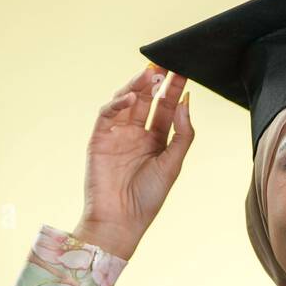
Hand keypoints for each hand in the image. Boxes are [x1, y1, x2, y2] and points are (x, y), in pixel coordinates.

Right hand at [72, 66, 193, 260]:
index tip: (182, 71)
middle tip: (166, 64)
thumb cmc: (148, 199)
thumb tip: (186, 101)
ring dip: (137, 85)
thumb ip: (182, 134)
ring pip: (126, 101)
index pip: (166, 108)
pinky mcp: (99, 138)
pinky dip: (117, 103)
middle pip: (147, 100)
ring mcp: (117, 134)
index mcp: (156, 141)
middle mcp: (136, 134)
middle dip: (156, 81)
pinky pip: (107, 114)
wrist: (120, 221)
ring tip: (151, 73)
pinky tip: (130, 97)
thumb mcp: (172, 164)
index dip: (173, 90)